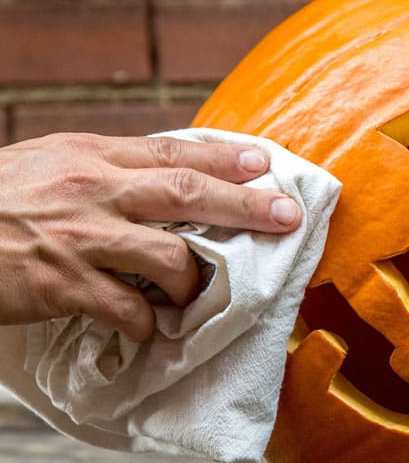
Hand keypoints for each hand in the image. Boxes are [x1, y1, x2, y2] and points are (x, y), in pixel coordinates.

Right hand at [0, 133, 301, 341]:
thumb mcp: (51, 163)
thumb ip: (108, 167)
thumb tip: (168, 174)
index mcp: (90, 156)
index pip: (172, 151)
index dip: (224, 157)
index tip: (265, 163)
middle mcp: (93, 191)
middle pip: (186, 193)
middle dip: (245, 205)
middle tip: (287, 216)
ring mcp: (79, 238)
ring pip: (167, 256)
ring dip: (194, 280)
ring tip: (198, 293)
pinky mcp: (60, 284)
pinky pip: (125, 308)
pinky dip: (146, 321)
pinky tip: (148, 326)